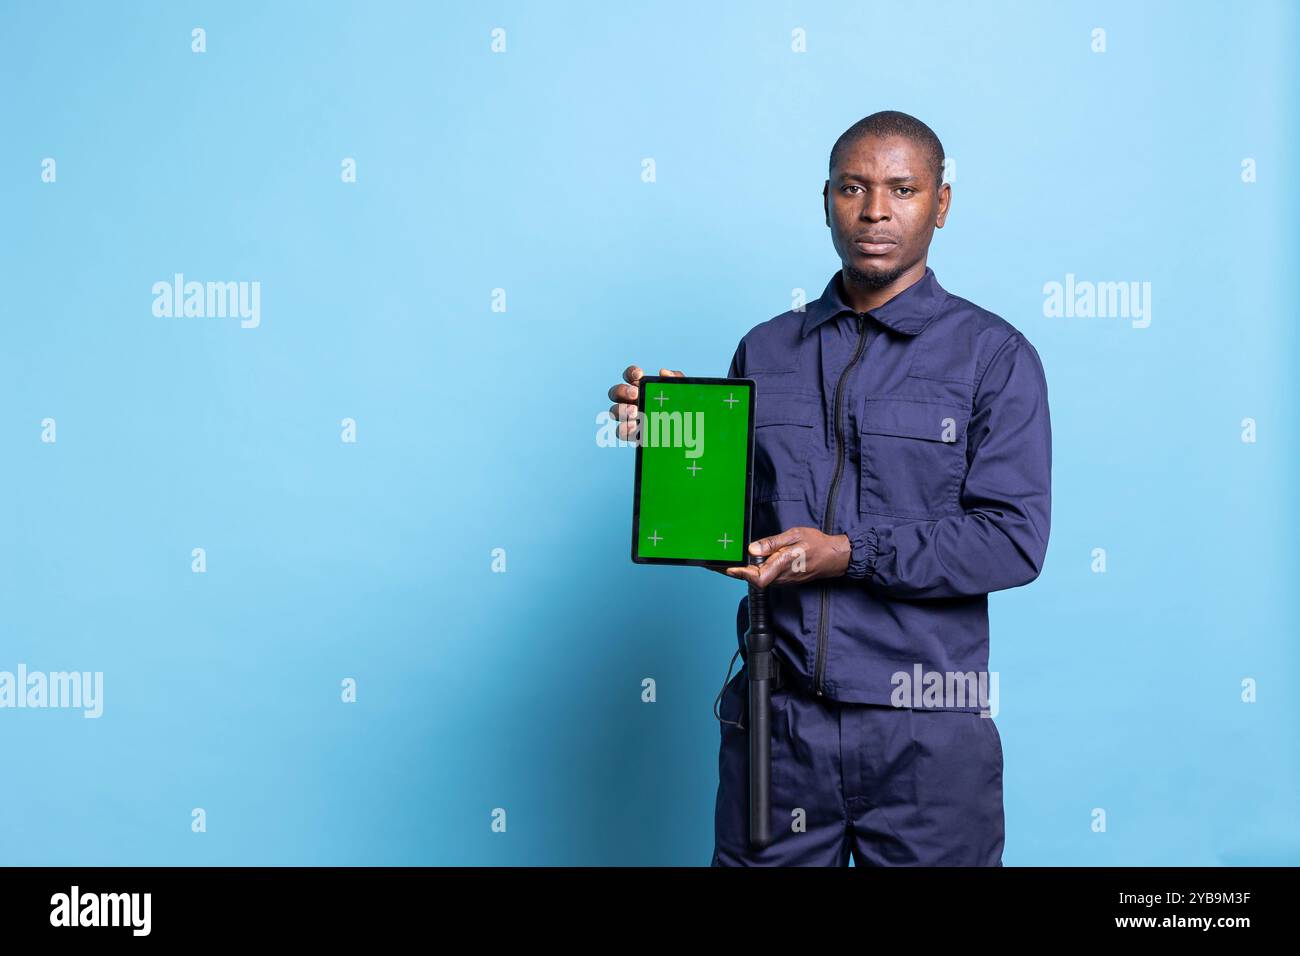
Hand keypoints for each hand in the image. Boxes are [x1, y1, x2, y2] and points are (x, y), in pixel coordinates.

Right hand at [606, 364, 685, 440]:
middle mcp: (632, 401)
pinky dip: (624, 429)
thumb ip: (676, 380)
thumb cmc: (684, 409)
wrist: (691, 433)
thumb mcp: (684, 393)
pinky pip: (620, 432)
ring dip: (621, 410)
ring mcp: (630, 418)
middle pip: (616, 392)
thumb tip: (663, 372)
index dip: (631, 373)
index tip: (640, 375)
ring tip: (635, 413)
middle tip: (636, 394)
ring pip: (614, 411)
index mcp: (642, 388)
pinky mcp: (633, 435)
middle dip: (623, 391)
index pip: (630, 375)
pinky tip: (635, 428)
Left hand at [724, 528, 852, 587]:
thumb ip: (773, 543)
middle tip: (716, 565)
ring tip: (727, 563)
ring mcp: (783, 580)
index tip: (727, 569)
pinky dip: (754, 571)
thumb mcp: (794, 536)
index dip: (741, 574)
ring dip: (744, 571)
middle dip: (736, 571)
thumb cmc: (816, 544)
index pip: (758, 577)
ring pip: (760, 578)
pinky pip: (767, 576)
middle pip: (754, 578)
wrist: (834, 558)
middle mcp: (781, 577)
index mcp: (783, 565)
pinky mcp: (785, 579)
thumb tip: (752, 548)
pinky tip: (747, 563)